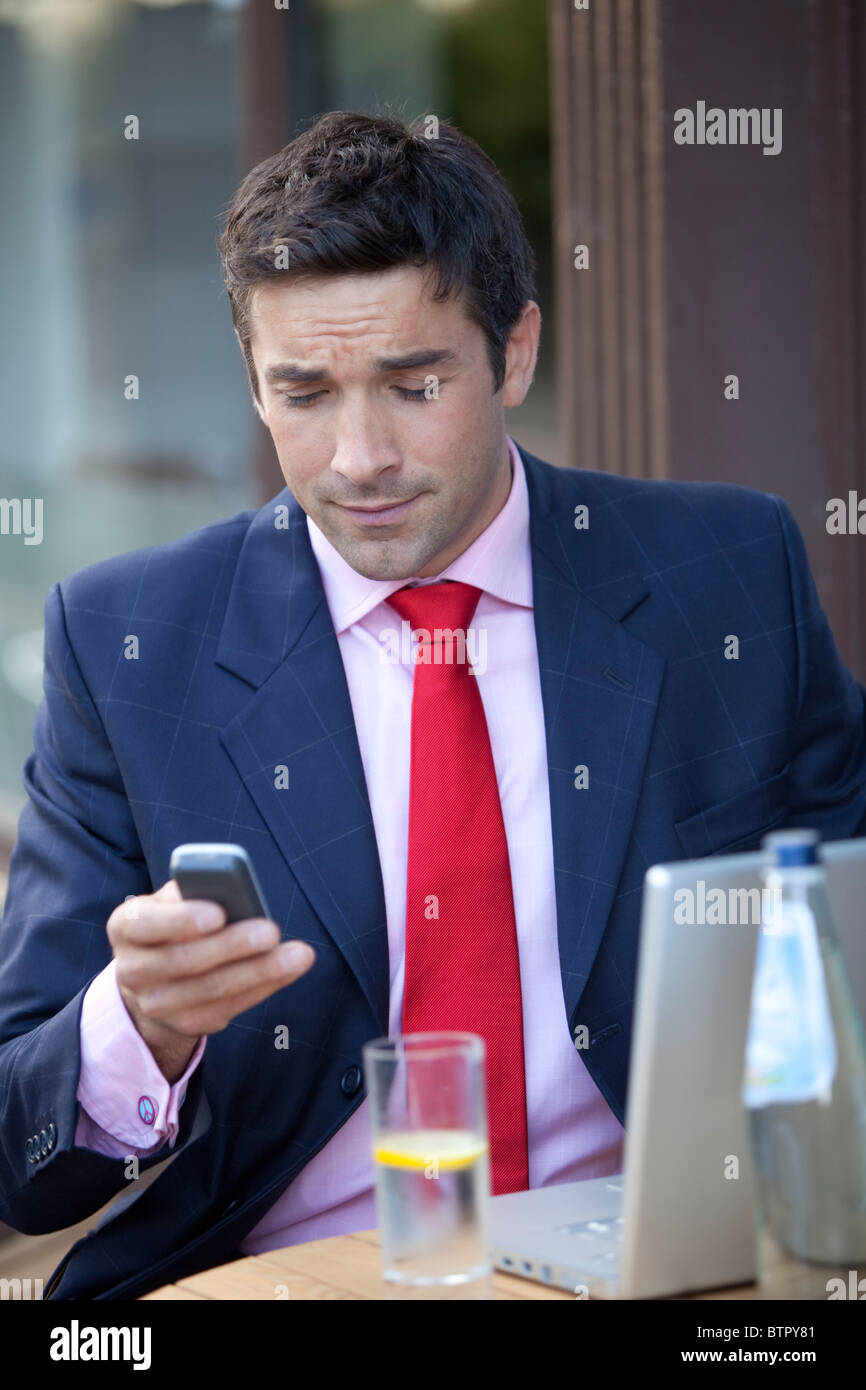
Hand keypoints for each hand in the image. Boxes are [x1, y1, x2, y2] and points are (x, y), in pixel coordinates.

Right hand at [107, 879, 314, 1081]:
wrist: (156, 974)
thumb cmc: (176, 921)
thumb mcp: (175, 899)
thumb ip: (197, 890)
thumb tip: (234, 892)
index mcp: (126, 926)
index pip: (146, 923)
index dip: (182, 920)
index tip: (219, 912)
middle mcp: (132, 970)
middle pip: (184, 961)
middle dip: (232, 946)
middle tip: (271, 931)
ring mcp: (155, 1003)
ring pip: (211, 990)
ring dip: (259, 972)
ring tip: (297, 954)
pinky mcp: (184, 1023)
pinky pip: (227, 1009)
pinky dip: (262, 988)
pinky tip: (288, 970)